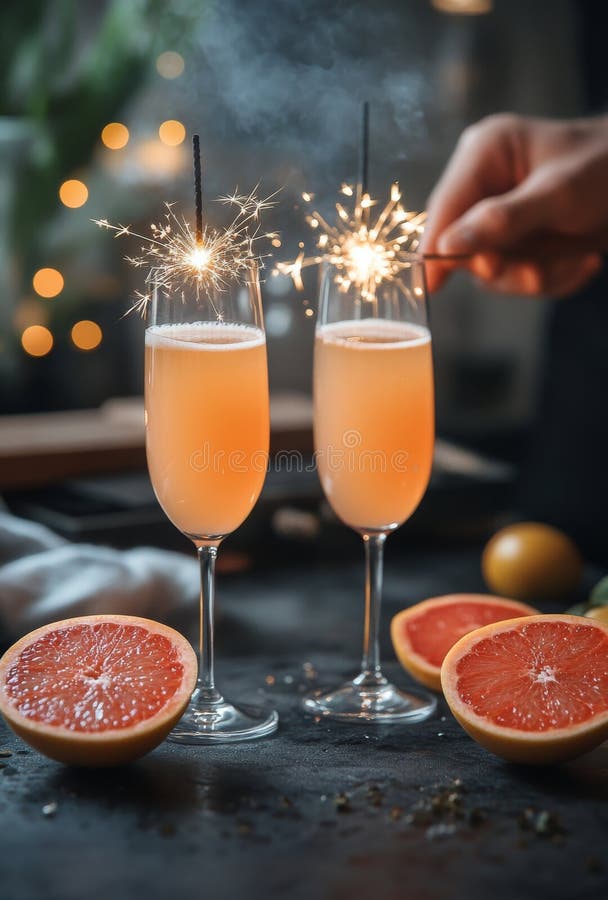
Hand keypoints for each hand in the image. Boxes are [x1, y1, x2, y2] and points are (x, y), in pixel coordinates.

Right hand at [422, 114, 607, 294]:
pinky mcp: (520, 237)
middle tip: (538, 274)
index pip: (445, 207)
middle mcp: (485, 182)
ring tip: (579, 261)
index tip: (431, 285)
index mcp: (485, 153)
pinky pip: (517, 273)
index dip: (435, 248)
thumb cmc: (605, 168)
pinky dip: (552, 276)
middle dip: (506, 267)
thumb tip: (447, 248)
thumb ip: (503, 222)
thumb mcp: (558, 195)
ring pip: (493, 266)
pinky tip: (583, 260)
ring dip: (536, 275)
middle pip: (464, 245)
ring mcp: (501, 213)